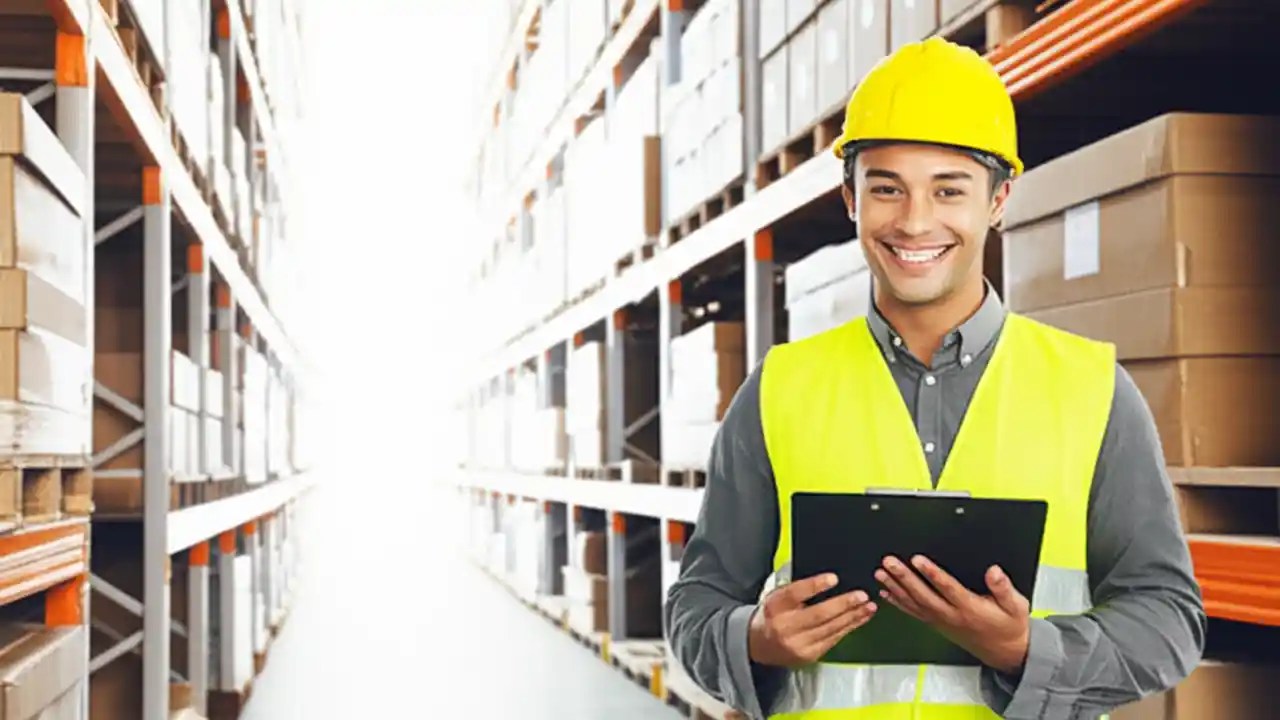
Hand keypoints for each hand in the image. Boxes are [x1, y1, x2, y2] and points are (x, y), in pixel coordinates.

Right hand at [748, 573, 877, 667]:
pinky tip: (859, 618)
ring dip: (853, 617)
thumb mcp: (777, 596)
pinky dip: (849, 628)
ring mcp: (798, 644)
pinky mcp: (809, 655)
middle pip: (817, 614)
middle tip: (861, 595)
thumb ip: (799, 589)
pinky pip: (833, 640)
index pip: (795, 593)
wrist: (759, 644)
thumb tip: (830, 579)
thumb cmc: (773, 615)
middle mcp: (785, 626)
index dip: (815, 585)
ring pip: (830, 629)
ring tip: (868, 606)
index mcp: (775, 606)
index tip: (833, 578)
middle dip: (843, 604)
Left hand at [875, 556, 1029, 673]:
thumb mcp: (1015, 606)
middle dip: (905, 577)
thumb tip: (993, 571)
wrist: (1005, 651)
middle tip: (890, 562)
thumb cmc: (1009, 626)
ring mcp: (941, 621)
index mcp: (970, 608)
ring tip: (881, 573)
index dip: (932, 573)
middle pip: (924, 595)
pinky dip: (898, 602)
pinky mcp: (936, 624)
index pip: (948, 589)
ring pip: (914, 604)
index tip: (918, 560)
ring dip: (895, 587)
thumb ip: (1003, 588)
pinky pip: (914, 613)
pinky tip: (885, 592)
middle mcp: (952, 615)